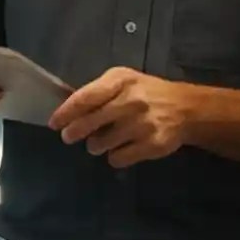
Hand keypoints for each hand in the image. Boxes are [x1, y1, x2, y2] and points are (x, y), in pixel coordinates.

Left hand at [48, 67, 192, 168]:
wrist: (185, 108)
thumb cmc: (146, 92)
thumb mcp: (123, 80)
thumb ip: (98, 91)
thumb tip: (68, 109)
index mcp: (120, 81)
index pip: (85, 98)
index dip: (66, 112)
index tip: (54, 123)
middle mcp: (131, 101)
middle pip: (90, 122)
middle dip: (74, 132)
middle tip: (68, 137)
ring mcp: (142, 124)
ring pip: (101, 143)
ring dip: (95, 146)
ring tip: (99, 141)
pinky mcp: (152, 144)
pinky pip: (118, 158)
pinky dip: (114, 157)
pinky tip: (118, 149)